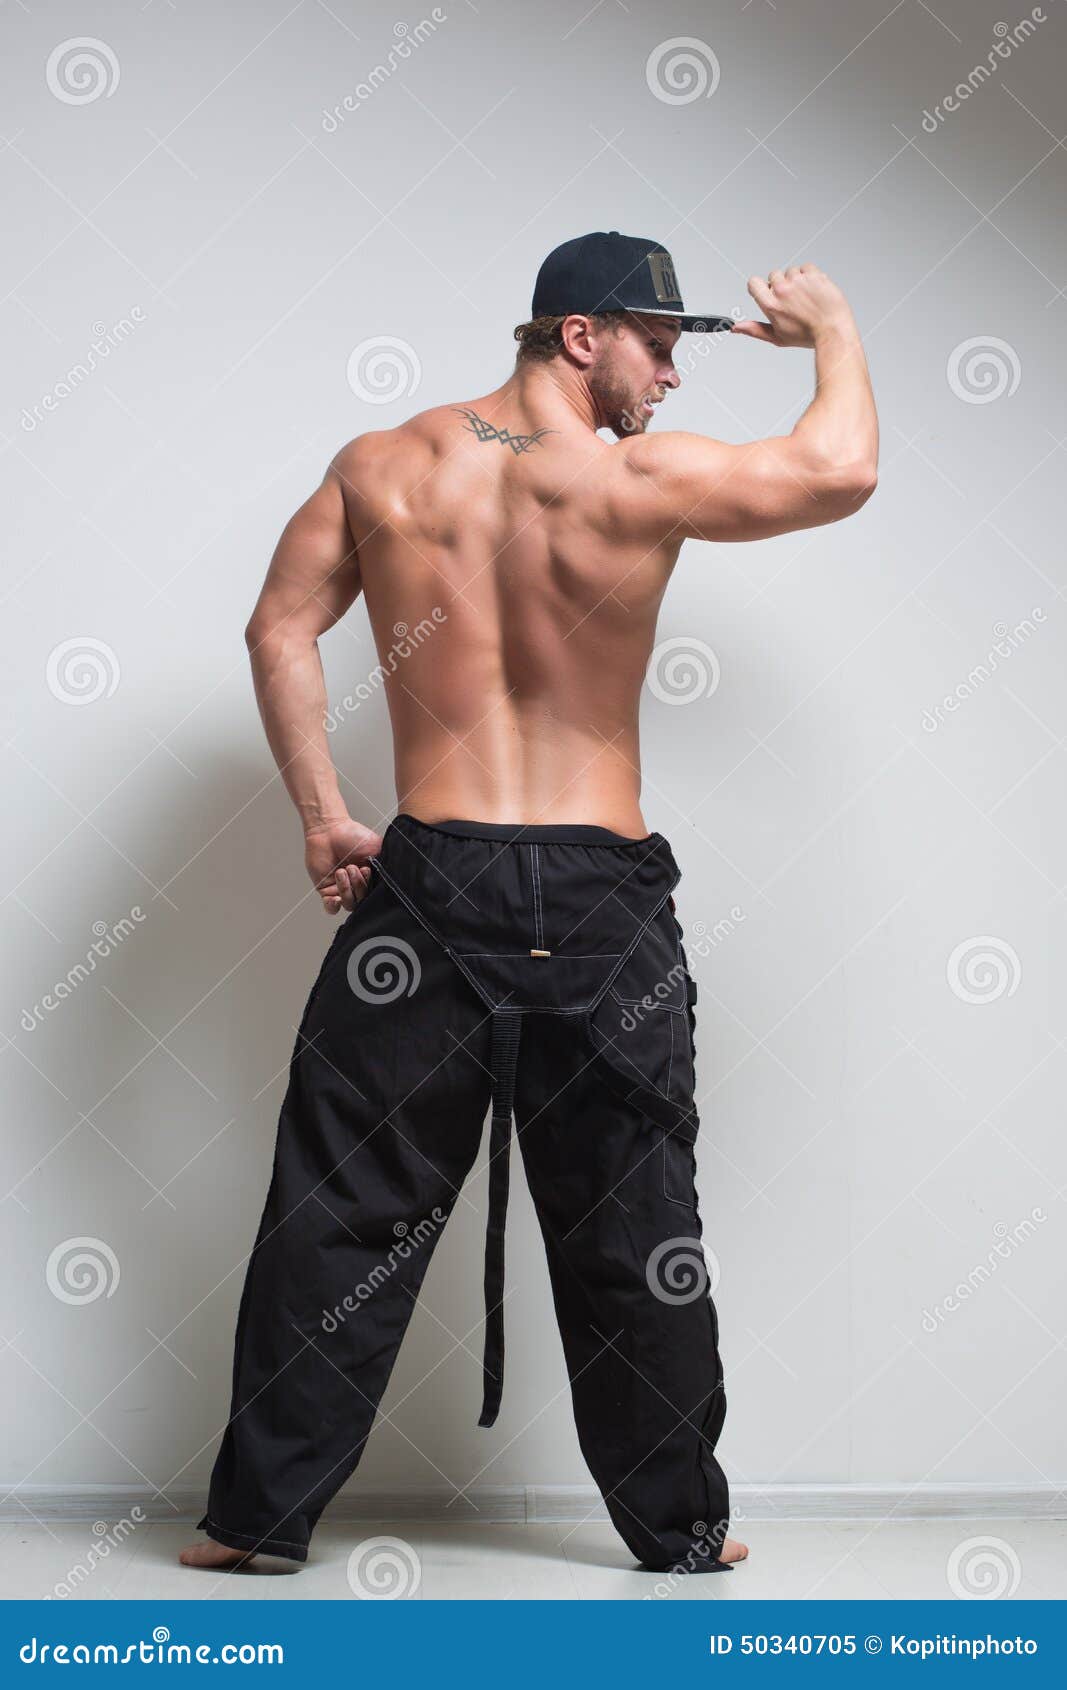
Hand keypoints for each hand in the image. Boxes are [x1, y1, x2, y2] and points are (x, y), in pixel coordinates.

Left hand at [304, 816, 384, 915]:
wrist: (330, 829)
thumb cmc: (353, 835)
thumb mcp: (378, 847)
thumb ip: (388, 862)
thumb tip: (398, 875)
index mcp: (371, 877)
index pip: (375, 893)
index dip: (371, 886)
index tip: (368, 870)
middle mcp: (357, 885)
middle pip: (362, 901)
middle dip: (358, 885)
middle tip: (353, 868)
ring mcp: (342, 889)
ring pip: (348, 904)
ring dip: (346, 889)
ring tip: (342, 870)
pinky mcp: (326, 890)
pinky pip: (331, 908)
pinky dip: (334, 906)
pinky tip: (335, 897)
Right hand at [733, 264, 854, 347]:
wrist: (833, 329)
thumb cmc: (807, 336)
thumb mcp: (777, 337)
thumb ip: (755, 330)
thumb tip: (736, 328)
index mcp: (771, 305)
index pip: (753, 282)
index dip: (761, 286)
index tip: (769, 291)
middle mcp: (782, 290)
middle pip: (774, 275)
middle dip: (783, 284)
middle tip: (795, 300)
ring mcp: (798, 281)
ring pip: (791, 271)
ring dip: (798, 280)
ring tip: (808, 297)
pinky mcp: (813, 274)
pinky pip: (807, 267)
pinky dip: (811, 276)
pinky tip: (815, 290)